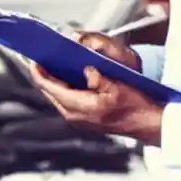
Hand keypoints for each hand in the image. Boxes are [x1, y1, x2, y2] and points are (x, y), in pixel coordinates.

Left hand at [27, 33, 162, 145]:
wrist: (146, 123)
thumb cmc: (134, 107)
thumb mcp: (117, 87)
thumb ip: (98, 77)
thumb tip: (87, 69)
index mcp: (78, 107)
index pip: (48, 87)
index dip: (38, 72)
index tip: (34, 59)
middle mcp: (74, 115)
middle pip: (49, 91)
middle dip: (45, 74)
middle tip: (43, 57)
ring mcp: (78, 118)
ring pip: (57, 96)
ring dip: (54, 80)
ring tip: (53, 63)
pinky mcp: (84, 118)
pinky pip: (66, 100)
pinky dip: (64, 87)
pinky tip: (69, 76)